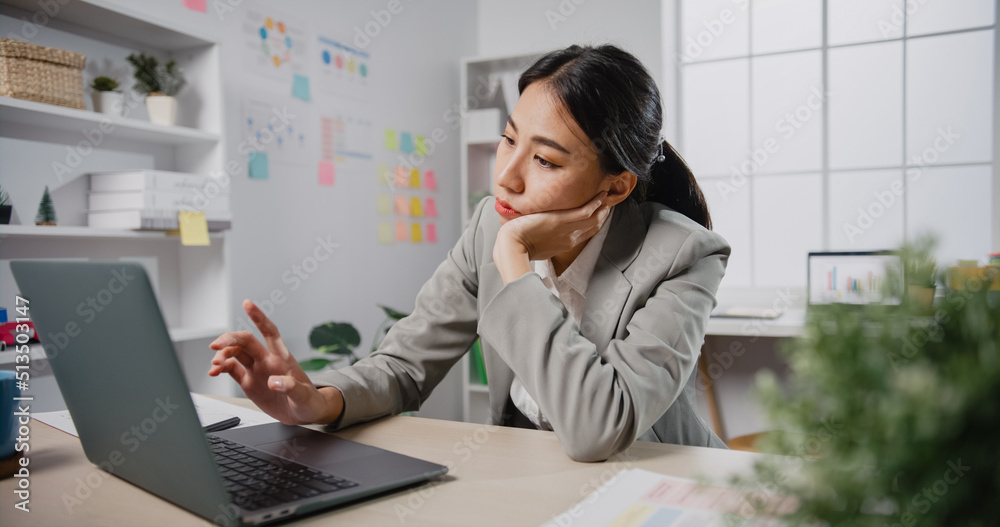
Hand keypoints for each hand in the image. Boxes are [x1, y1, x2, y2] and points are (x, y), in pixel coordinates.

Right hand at [208, 300, 342, 424]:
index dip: (259, 317)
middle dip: (229, 339)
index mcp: (282, 358)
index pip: (269, 332)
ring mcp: (256, 370)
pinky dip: (221, 368)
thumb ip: (290, 387)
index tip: (247, 304)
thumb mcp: (303, 395)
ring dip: (223, 354)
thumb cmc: (308, 400)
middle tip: (216, 345)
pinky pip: (232, 369)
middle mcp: (267, 360)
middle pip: (246, 341)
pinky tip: (214, 371)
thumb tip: (273, 382)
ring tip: (215, 364)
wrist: (304, 413)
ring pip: (236, 353)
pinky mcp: (249, 382)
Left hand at [493, 192, 610, 282]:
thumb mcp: (535, 245)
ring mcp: (568, 230)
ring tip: (605, 196)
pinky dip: (595, 203)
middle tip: (606, 203)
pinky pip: (586, 211)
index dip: (593, 224)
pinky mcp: (563, 220)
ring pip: (593, 219)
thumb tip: (537, 232)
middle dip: (601, 215)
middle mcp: (570, 239)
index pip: (585, 234)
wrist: (512, 246)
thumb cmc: (517, 247)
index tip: (597, 214)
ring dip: (601, 207)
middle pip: (593, 227)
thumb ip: (542, 238)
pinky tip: (600, 195)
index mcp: (564, 245)